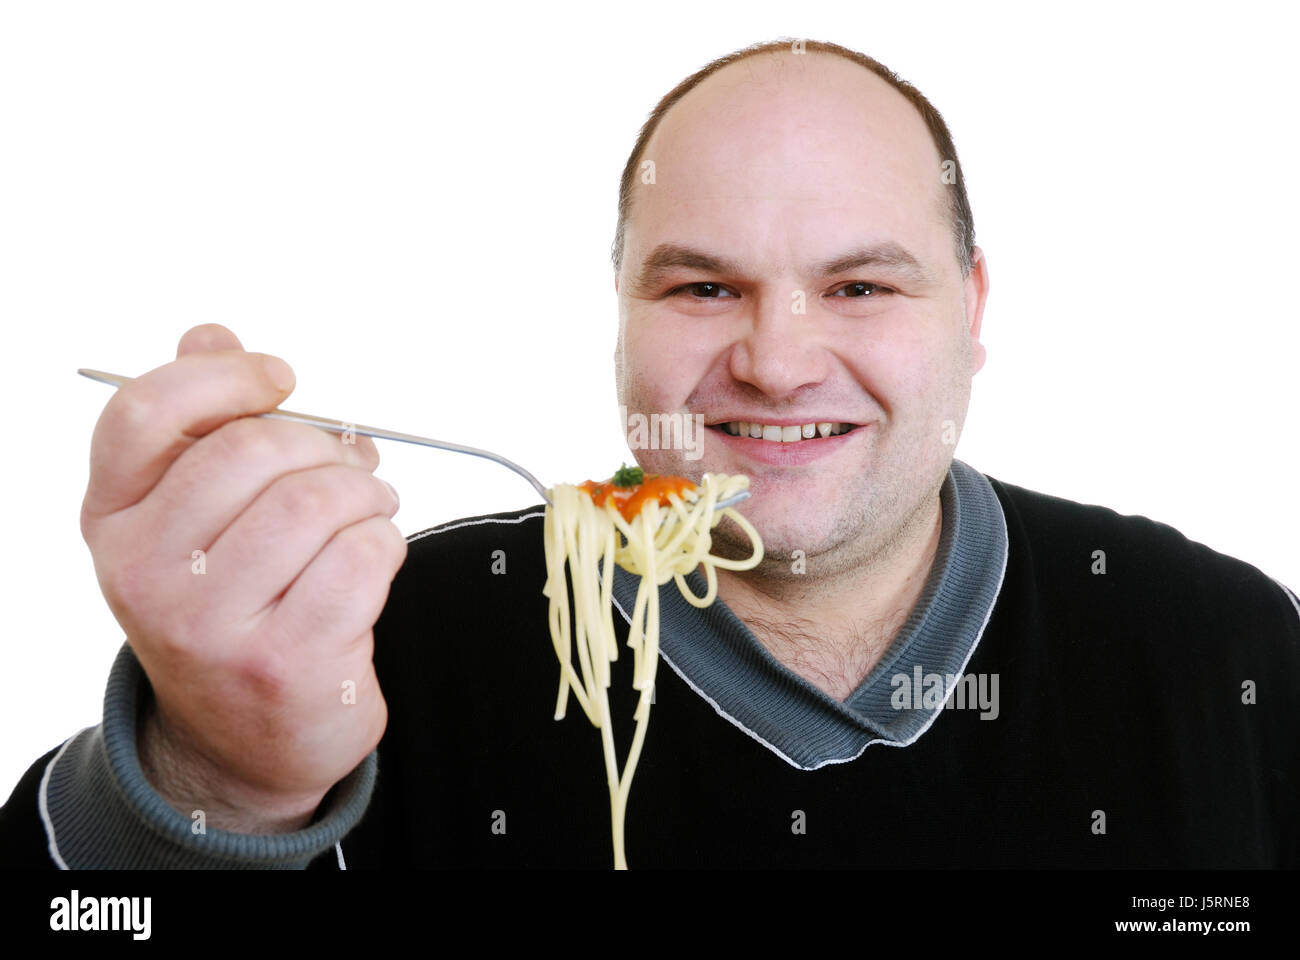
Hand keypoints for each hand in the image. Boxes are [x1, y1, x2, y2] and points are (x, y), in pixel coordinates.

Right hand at [82, 324, 405, 830]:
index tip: (281, 378)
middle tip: (349, 465)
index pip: (147, 412)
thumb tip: (211, 334)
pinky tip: (374, 556)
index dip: (227, 376)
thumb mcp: (191, 519)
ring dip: (367, 494)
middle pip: (255, 448)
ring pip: (320, 499)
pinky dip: (386, 542)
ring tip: (368, 510)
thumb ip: (200, 423)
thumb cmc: (231, 604)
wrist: (245, 737)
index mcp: (113, 520)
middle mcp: (147, 571)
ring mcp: (212, 624)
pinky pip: (363, 557)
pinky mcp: (286, 661)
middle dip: (325, 445)